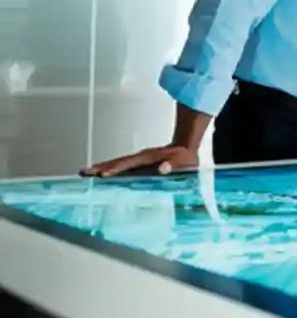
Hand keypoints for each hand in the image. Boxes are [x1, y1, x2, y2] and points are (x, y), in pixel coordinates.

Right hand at [80, 145, 197, 177]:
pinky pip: (120, 167)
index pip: (129, 163)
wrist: (186, 147)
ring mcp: (137, 161)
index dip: (116, 168)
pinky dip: (108, 170)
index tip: (103, 174)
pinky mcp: (137, 166)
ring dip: (100, 167)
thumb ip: (174, 165)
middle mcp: (139, 158)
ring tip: (84, 173)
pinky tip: (99, 175)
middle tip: (84, 172)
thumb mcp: (183, 161)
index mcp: (148, 157)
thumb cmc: (184, 157)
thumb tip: (163, 169)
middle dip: (100, 167)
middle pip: (116, 162)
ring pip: (115, 163)